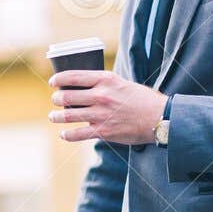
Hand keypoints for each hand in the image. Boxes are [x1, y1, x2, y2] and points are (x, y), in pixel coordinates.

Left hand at [48, 71, 167, 144]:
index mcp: (106, 79)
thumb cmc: (142, 99)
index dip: (59, 79)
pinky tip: (64, 134)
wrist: (159, 118)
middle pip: (67, 97)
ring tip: (53, 117)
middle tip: (55, 101)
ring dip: (57, 117)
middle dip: (57, 99)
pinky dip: (67, 135)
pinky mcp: (104, 131)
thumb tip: (81, 88)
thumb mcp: (122, 83)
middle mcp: (101, 95)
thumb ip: (103, 84)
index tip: (53, 82)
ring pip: (69, 116)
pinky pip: (78, 134)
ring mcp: (101, 114)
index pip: (73, 76)